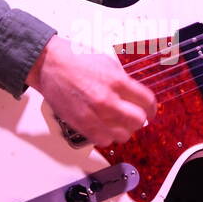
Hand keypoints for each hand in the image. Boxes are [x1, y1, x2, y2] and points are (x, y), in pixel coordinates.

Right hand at [25, 34, 156, 147]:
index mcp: (117, 81)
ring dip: (124, 130)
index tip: (150, 111)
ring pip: (123, 135)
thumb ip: (124, 81)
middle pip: (138, 120)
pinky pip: (103, 140)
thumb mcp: (108, 63)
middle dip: (139, 119)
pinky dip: (107, 137)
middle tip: (135, 117)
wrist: (50, 66)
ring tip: (119, 123)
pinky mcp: (81, 125)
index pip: (147, 101)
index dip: (152, 108)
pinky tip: (104, 128)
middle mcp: (107, 100)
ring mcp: (94, 114)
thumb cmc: (75, 61)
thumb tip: (134, 95)